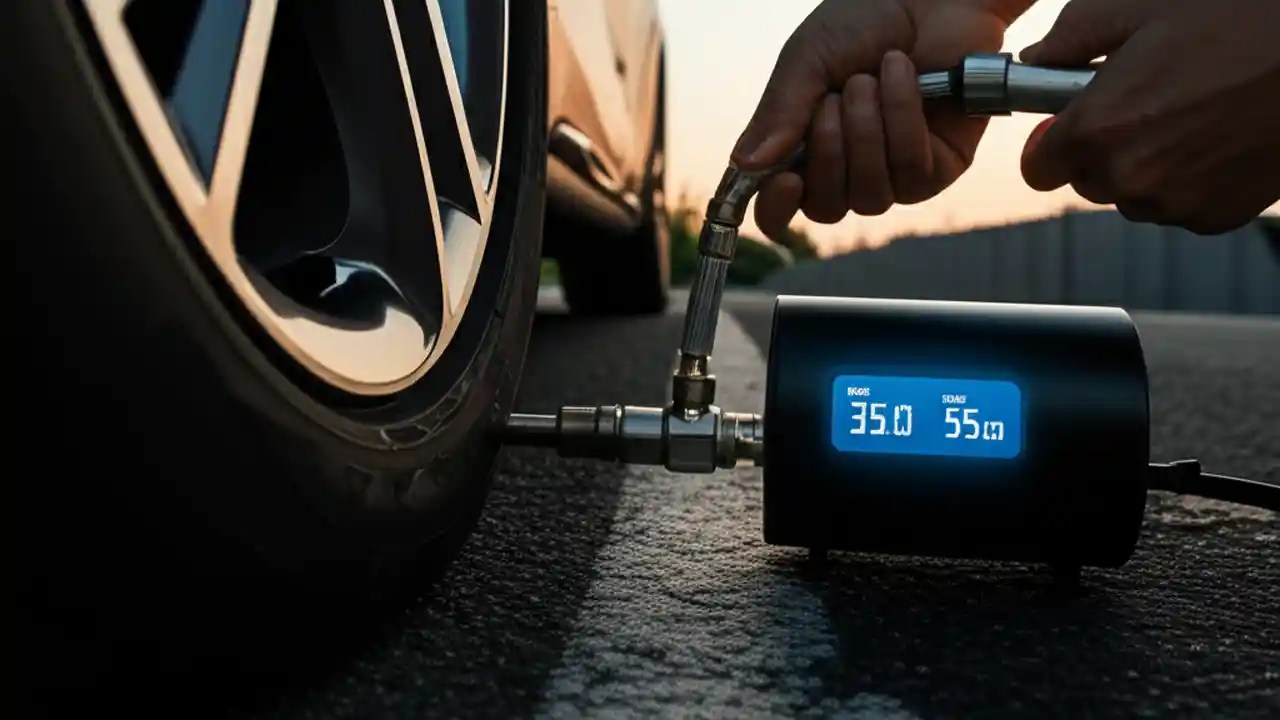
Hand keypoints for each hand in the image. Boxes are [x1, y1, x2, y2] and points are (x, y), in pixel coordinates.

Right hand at [732, 0, 1027, 238]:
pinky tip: (905, 78)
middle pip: (826, 208)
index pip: (779, 212)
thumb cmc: (865, 21)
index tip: (786, 182)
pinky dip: (903, 120)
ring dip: (866, 130)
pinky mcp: (938, 169)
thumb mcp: (807, 59)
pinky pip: (913, 172)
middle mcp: (847, 174)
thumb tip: (744, 164)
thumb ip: (778, 112)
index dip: (777, 210)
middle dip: (828, 148)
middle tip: (837, 95)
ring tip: (870, 80)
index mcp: (803, 152)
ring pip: (871, 196)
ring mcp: (893, 177)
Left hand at [1021, 0, 1279, 234]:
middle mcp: (1129, 177)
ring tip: (1191, 111)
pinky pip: (1180, 204)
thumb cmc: (1240, 17)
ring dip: (1147, 164)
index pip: (1037, 168)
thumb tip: (1038, 58)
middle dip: (1102, 147)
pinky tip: (1219, 134)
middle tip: (1146, 101)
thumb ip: (1070, 36)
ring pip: (1134, 195)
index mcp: (1097, 130)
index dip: (1051, 142)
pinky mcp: (1216, 216)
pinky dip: (1190, 178)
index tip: (1068, 123)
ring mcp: (1174, 203)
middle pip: (1086, 181)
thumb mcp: (1138, 4)